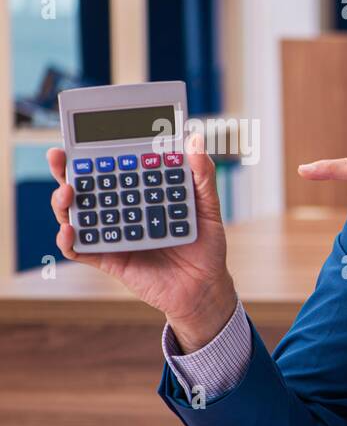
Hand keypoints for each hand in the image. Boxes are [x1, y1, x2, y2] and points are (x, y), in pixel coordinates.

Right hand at [47, 134, 236, 351]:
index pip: (111, 169)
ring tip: (67, 192)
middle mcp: (121, 212)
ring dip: (63, 203)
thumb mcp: (207, 208)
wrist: (205, 287)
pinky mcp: (107, 259)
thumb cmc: (206, 247)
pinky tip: (70, 229)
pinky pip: (79, 249)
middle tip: (59, 157)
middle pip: (85, 188)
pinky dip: (68, 240)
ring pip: (76, 215)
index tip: (83, 138)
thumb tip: (194, 139)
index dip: (93, 154)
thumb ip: (201, 175)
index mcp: (140, 194)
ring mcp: (112, 234)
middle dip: (66, 171)